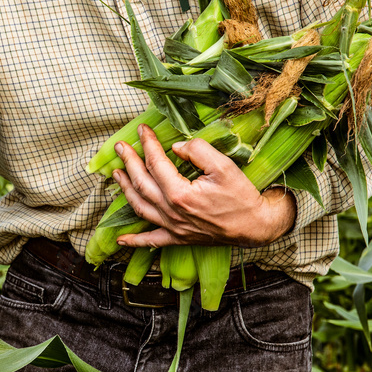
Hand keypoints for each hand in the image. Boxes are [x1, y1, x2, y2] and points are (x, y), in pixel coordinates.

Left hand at [111, 123, 296, 247]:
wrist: (255, 226)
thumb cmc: (241, 196)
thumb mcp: (224, 166)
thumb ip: (198, 151)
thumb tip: (175, 148)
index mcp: (180, 193)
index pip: (156, 163)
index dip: (147, 144)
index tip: (141, 130)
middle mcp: (171, 212)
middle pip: (141, 183)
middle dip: (128, 162)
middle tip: (120, 146)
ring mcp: (173, 227)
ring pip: (140, 207)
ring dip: (125, 189)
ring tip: (116, 174)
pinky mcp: (178, 238)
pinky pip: (152, 241)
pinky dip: (135, 241)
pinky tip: (121, 239)